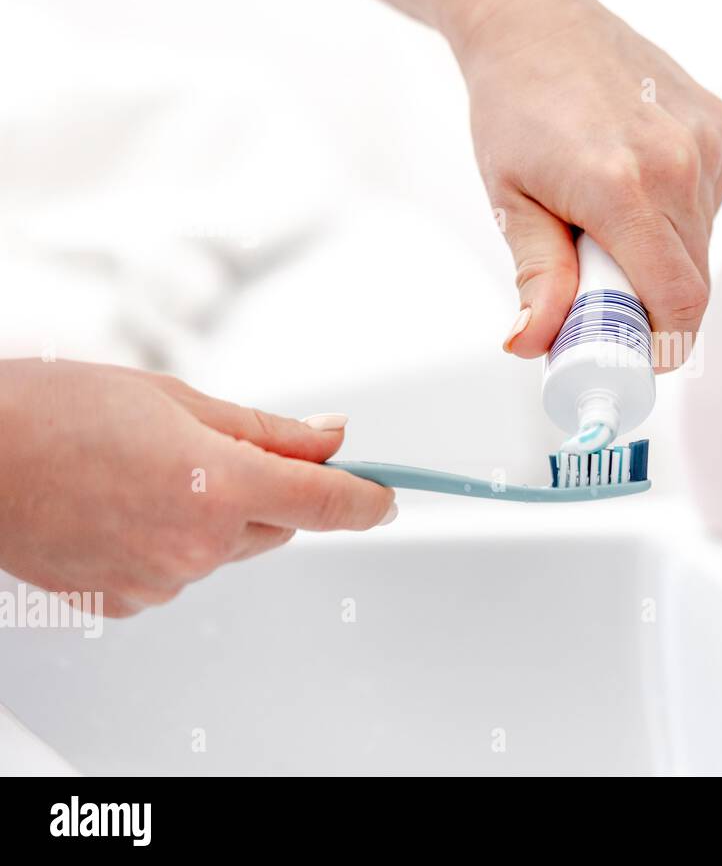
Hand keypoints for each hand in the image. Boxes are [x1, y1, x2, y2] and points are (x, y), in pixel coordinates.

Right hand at [0, 359, 395, 616]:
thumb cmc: (54, 412)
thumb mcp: (177, 397)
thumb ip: (267, 428)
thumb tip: (329, 436)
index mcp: (219, 485)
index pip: (328, 502)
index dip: (368, 498)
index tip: (388, 495)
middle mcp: (197, 544)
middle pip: (279, 524)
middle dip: (271, 489)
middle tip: (215, 450)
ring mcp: (162, 580)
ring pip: (230, 548)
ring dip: (217, 515)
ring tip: (149, 473)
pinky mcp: (128, 602)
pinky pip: (181, 571)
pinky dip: (173, 541)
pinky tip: (127, 506)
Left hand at [452, 0, 721, 366]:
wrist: (536, 22)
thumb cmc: (518, 101)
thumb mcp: (512, 199)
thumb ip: (537, 277)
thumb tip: (534, 340)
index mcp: (621, 186)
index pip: (678, 299)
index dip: (666, 343)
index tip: (643, 355)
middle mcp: (676, 162)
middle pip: (694, 279)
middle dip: (656, 304)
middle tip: (608, 294)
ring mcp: (706, 142)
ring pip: (704, 243)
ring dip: (666, 256)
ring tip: (613, 225)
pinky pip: (712, 204)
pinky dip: (681, 215)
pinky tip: (641, 187)